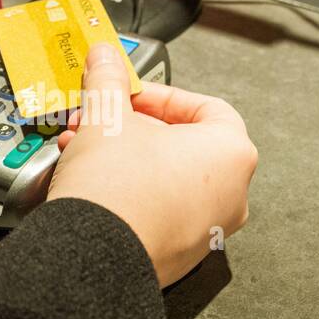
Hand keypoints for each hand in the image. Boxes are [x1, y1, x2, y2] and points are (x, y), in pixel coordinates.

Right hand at [47, 43, 257, 287]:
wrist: (91, 261)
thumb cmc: (116, 192)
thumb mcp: (107, 117)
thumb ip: (109, 80)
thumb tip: (106, 58)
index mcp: (232, 154)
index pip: (206, 107)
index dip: (162, 95)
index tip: (130, 94)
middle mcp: (231, 194)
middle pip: (184, 143)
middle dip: (133, 127)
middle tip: (101, 119)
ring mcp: (209, 229)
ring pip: (168, 178)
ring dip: (126, 158)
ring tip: (87, 150)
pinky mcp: (181, 254)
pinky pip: (160, 211)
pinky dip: (132, 193)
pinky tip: (95, 184)